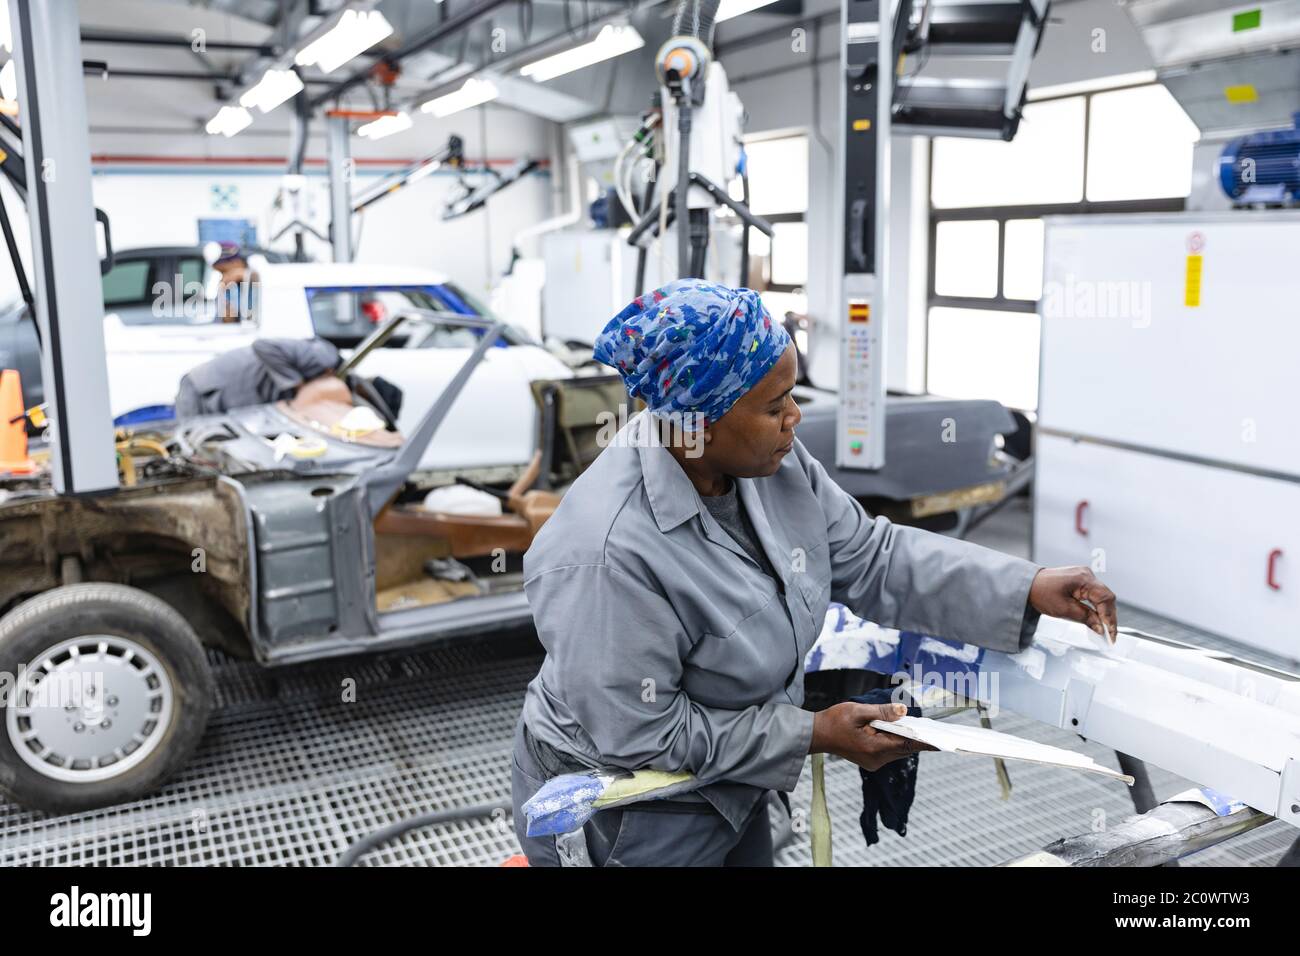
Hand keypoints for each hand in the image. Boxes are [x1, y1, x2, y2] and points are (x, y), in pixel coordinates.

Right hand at [810, 701, 935, 770]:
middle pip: (905, 748)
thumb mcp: (858, 711)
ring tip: (914, 725)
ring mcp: (874, 762)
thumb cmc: (835, 720)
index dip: (926, 742)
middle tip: (932, 727)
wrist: (817, 734)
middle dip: (917, 737)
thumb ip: (882, 712)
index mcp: (875, 747)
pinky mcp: (871, 761)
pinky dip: (896, 741)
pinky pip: (890, 751)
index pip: (907, 744)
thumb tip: (903, 711)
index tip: (943, 741)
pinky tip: (896, 730)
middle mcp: (877, 759)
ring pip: (899, 750)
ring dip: (905, 738)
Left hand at [1029, 566, 1117, 642]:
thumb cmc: (1040, 592)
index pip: (1106, 599)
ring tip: (1105, 629)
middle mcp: (1086, 574)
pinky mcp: (1080, 581)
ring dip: (1104, 612)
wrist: (1027, 585)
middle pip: (1106, 597)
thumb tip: (1100, 628)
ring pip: (1102, 596)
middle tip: (1110, 635)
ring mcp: (1084, 576)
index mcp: (1083, 578)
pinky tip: (1097, 618)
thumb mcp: (1063, 609)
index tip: (1110, 633)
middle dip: (1109, 617)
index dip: (1110, 618)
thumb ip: (1085, 618)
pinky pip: (1094, 594)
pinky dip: (1097, 606)